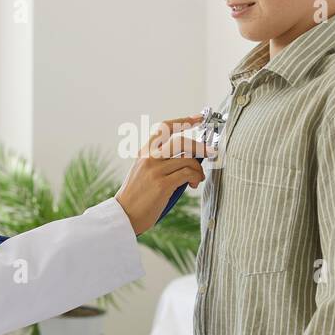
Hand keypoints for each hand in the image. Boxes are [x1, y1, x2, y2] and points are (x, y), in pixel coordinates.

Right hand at [115, 115, 213, 234]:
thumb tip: (188, 157)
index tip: (198, 118)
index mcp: (143, 152)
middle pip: (180, 140)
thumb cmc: (137, 197)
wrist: (124, 216)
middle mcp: (148, 158)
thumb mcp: (143, 172)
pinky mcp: (162, 184)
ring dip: (199, 169)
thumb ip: (159, 161)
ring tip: (198, 178)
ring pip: (188, 159)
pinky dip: (196, 177)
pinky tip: (193, 184)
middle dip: (200, 146)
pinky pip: (188, 173)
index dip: (183, 121)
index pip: (164, 128)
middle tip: (211, 152)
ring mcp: (155, 170)